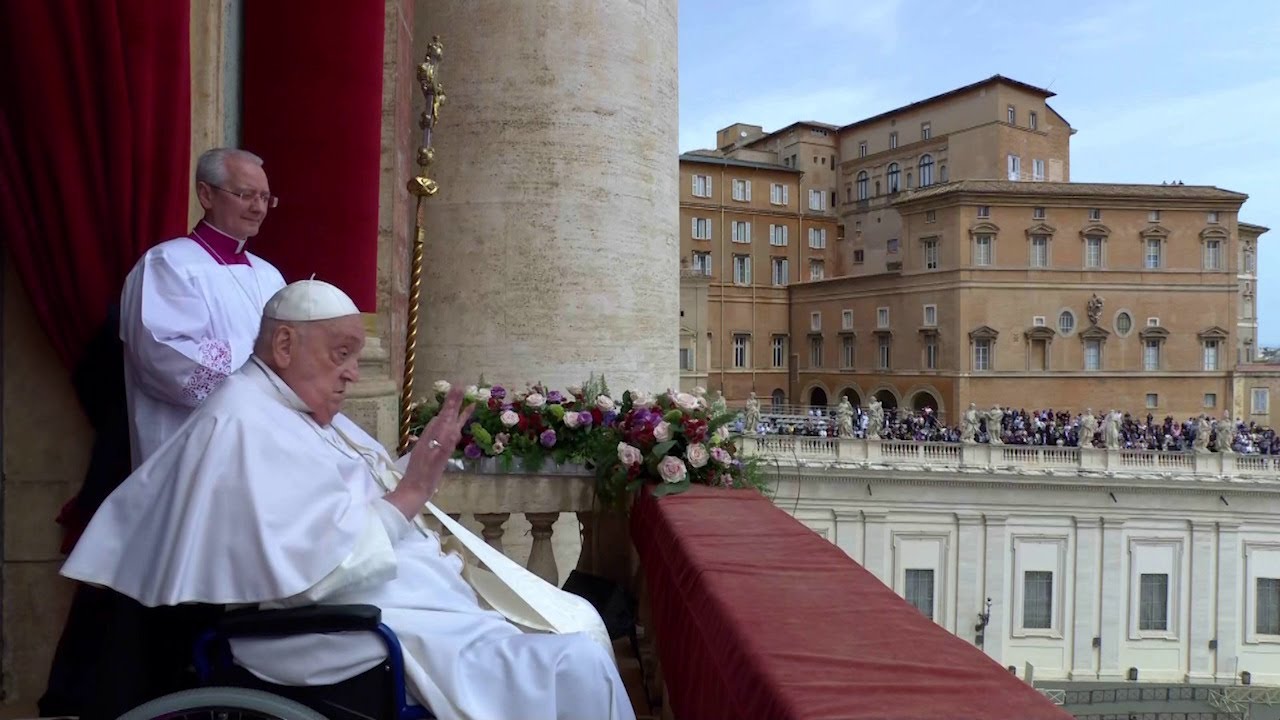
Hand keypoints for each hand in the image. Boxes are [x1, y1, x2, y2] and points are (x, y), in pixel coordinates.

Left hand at [386, 386, 473, 517]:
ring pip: (446, 423)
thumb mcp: (436, 462)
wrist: (414, 491)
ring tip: (465, 402)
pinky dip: (454, 427)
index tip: (459, 386)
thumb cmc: (425, 478)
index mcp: (435, 437)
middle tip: (462, 386)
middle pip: (446, 415)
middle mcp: (434, 437)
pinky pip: (447, 434)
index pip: (446, 414)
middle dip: (454, 401)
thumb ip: (444, 446)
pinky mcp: (436, 451)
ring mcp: (435, 443)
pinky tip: (457, 427)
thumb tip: (455, 430)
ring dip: (455, 412)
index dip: (453, 401)